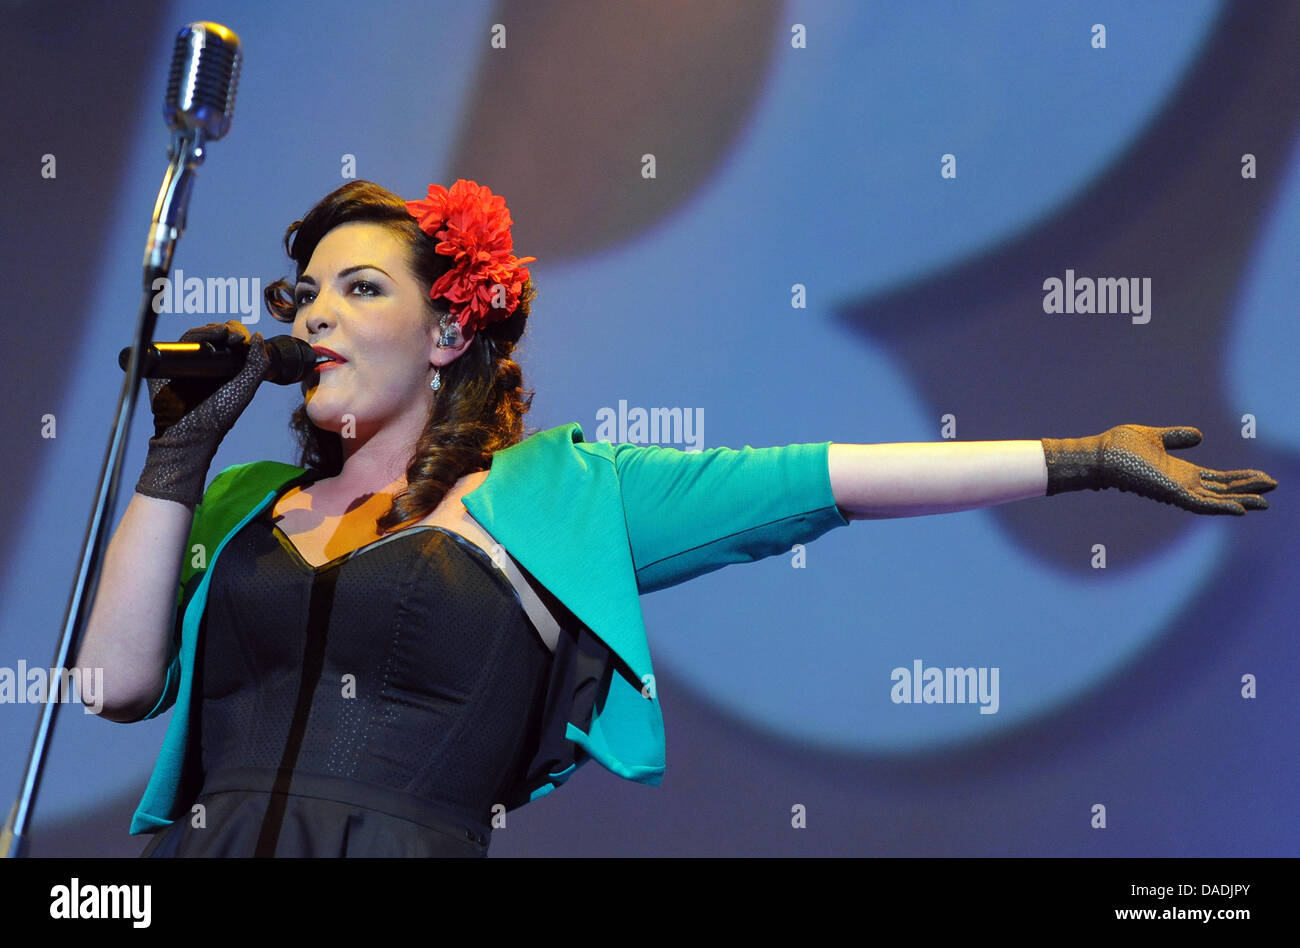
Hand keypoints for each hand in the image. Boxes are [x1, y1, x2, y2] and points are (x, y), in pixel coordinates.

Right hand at [145, 320, 262, 437]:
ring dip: (209, 330)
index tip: (243, 340)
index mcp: (225, 367)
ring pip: (196, 336)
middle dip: (225, 329)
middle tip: (233, 336)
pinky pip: (178, 345)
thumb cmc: (220, 415)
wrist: (191, 432)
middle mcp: (206, 363)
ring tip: (221, 333)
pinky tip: (199, 338)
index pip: (231, 341)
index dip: (238, 334)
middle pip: (214, 334)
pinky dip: (190, 337)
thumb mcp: (245, 389)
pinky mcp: (168, 365)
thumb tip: (259, 336)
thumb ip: (258, 365)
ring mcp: (187, 363)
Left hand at [1042, 424, 1276, 514]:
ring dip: (1240, 501)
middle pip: (1222, 490)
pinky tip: (1239, 508)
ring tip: (1264, 503)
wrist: (1100, 454)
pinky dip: (1219, 507)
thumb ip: (1177, 437)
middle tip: (1273, 489)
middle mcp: (1182, 484)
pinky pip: (1199, 503)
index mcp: (1181, 471)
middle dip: (1247, 490)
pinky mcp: (1169, 493)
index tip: (1264, 477)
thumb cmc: (1120, 447)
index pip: (1218, 478)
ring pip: (1215, 500)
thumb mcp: (1156, 437)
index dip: (1240, 478)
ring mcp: (1176, 490)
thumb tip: (1199, 435)